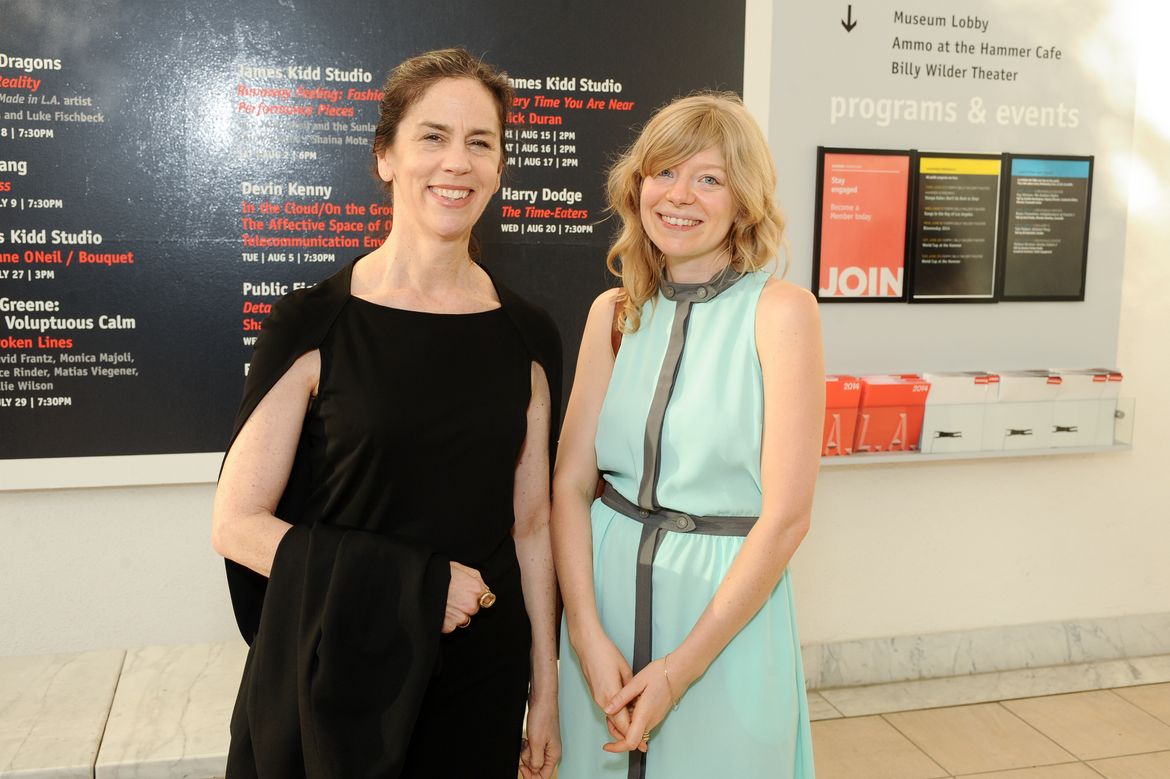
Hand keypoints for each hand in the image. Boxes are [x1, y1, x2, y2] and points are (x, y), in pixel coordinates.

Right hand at [441, 561, 486, 632]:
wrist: (420, 581)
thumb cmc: (439, 572)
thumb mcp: (460, 568)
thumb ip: (476, 578)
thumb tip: (485, 588)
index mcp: (476, 589)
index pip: (485, 598)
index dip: (474, 595)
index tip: (465, 593)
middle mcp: (471, 605)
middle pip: (474, 610)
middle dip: (465, 605)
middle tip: (452, 596)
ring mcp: (459, 617)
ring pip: (463, 619)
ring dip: (456, 614)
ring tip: (445, 603)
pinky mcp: (448, 626)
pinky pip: (451, 627)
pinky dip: (446, 621)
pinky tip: (440, 610)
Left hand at [520, 692, 560, 777]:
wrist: (542, 699)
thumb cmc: (543, 716)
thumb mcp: (536, 742)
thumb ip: (535, 760)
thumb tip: (534, 770)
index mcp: (554, 754)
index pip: (544, 775)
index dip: (531, 776)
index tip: (522, 768)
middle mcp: (551, 751)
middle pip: (537, 767)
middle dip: (528, 762)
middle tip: (525, 750)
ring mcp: (546, 744)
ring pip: (533, 758)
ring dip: (526, 753)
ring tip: (526, 742)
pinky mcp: (540, 738)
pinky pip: (531, 749)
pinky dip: (526, 746)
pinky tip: (525, 740)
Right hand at [569, 626, 638, 750]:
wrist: (587, 645)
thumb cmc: (606, 653)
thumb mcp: (625, 670)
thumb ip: (631, 690)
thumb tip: (636, 701)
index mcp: (610, 696)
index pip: (624, 724)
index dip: (635, 734)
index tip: (644, 742)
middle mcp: (602, 701)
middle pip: (617, 725)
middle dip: (630, 733)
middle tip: (643, 741)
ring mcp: (598, 698)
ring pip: (612, 719)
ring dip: (624, 724)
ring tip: (638, 727)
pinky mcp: (596, 694)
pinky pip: (608, 710)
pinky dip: (618, 716)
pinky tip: (628, 712)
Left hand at [602, 657, 675, 753]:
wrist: (680, 671)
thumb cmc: (660, 674)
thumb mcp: (637, 682)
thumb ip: (621, 697)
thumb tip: (607, 710)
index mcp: (644, 715)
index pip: (630, 742)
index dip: (617, 747)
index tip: (606, 745)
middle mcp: (651, 721)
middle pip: (631, 739)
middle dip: (617, 733)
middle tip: (609, 717)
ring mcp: (655, 719)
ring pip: (636, 731)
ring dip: (624, 724)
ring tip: (618, 705)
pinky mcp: (656, 714)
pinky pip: (642, 723)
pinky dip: (632, 718)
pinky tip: (629, 702)